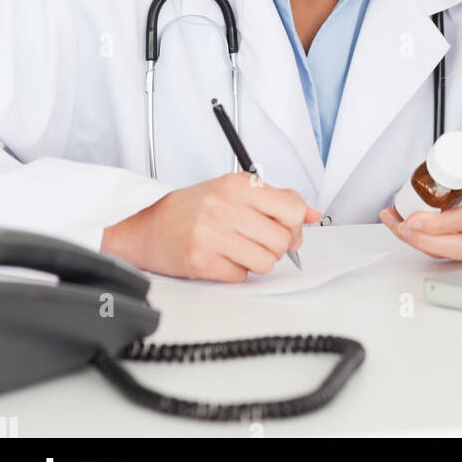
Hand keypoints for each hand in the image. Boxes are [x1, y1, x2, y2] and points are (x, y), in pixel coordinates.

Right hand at [102, 173, 321, 280]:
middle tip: (260, 241)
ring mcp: (211, 235)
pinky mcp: (201, 262)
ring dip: (258, 261)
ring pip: (266, 262)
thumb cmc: (195, 207)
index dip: (295, 225)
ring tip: (240, 250)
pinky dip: (236, 272)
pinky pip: (241, 276)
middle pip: (282, 240)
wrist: (149, 226)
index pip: (292, 209)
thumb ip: (277, 198)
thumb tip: (312, 214)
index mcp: (239, 185)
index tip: (286, 228)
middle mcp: (225, 206)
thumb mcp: (237, 190)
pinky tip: (222, 258)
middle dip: (277, 247)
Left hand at [379, 144, 461, 259]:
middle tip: (396, 224)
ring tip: (399, 226)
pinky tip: (418, 232)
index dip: (434, 224)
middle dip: (420, 241)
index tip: (411, 217)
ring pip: (455, 254)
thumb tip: (448, 159)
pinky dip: (435, 246)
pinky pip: (459, 252)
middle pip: (456, 247)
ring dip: (423, 245)